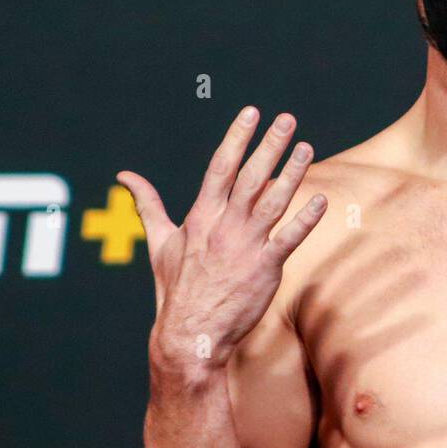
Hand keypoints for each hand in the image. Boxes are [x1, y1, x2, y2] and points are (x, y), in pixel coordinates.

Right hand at [117, 107, 326, 375]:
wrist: (189, 334)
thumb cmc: (176, 288)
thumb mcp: (159, 242)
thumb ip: (147, 204)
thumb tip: (124, 176)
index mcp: (200, 216)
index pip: (221, 166)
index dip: (237, 137)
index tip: (252, 113)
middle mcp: (223, 226)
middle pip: (250, 176)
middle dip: (270, 145)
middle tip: (287, 119)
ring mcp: (245, 247)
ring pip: (273, 201)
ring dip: (292, 173)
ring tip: (306, 147)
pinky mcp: (264, 269)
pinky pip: (289, 239)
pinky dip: (306, 219)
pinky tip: (322, 200)